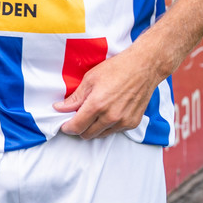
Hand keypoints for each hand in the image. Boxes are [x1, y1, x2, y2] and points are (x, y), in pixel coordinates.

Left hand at [53, 41, 168, 138]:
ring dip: (93, 129)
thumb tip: (59, 108)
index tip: (64, 125)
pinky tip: (106, 113)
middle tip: (76, 118)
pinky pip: (114, 131)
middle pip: (88, 134)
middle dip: (79, 129)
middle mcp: (111, 117)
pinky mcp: (132, 123)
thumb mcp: (90, 80)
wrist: (143, 67)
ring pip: (101, 134)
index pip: (77, 127)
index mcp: (97, 105)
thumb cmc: (116, 69)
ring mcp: (123, 121)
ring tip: (92, 114)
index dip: (67, 128)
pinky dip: (107, 126)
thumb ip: (75, 98)